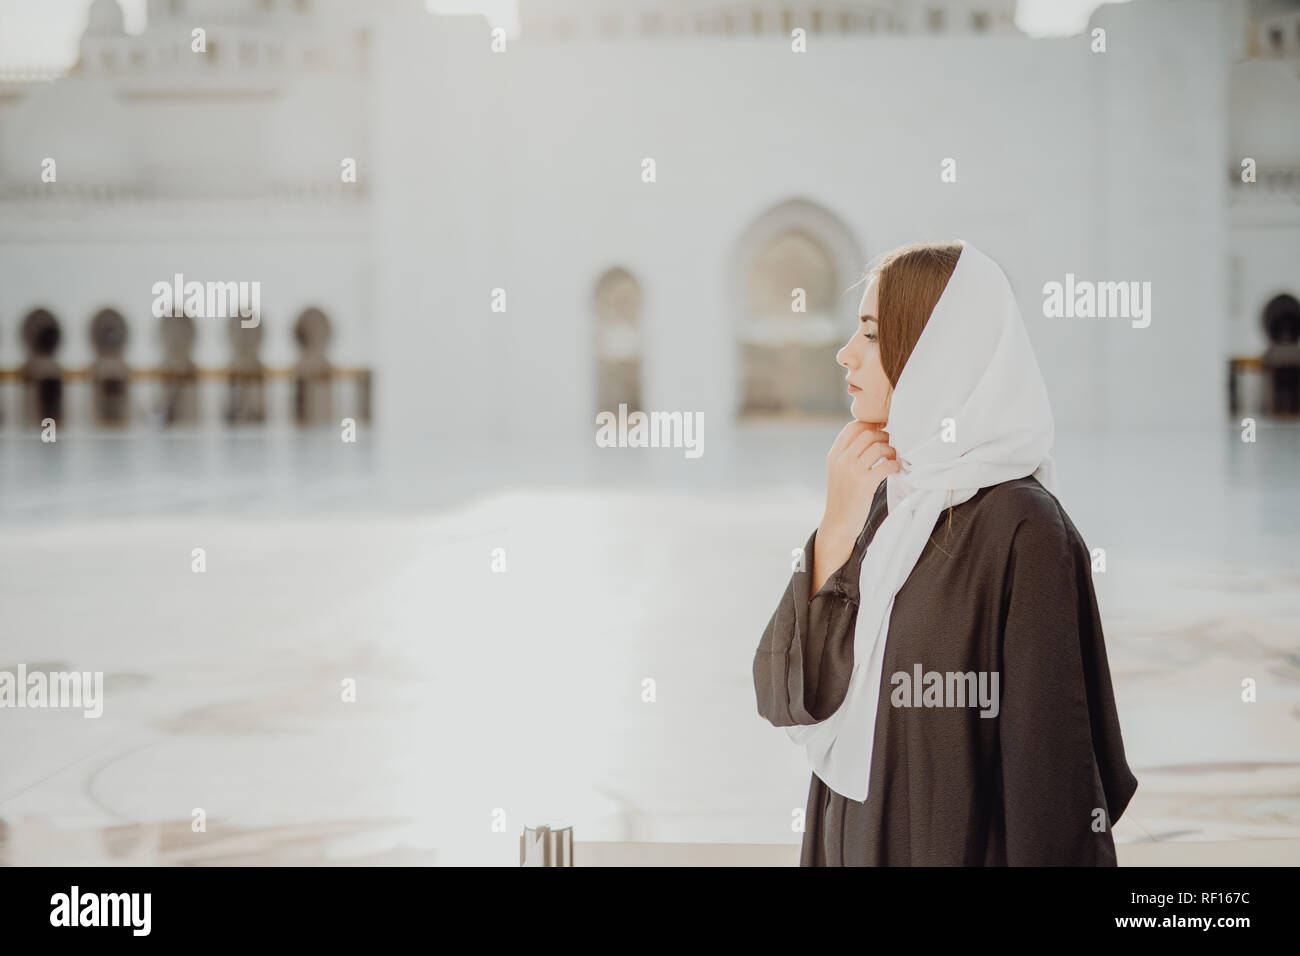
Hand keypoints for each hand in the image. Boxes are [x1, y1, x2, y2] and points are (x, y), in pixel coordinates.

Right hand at [819, 419, 898, 554]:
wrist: (838, 523)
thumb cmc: (843, 496)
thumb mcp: (838, 471)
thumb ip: (848, 453)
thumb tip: (871, 434)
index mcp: (833, 454)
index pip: (853, 427)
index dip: (870, 423)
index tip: (882, 428)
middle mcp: (841, 460)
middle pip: (868, 434)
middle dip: (884, 436)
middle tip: (890, 446)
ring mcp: (852, 471)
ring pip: (878, 447)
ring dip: (891, 451)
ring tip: (893, 459)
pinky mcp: (864, 484)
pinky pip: (886, 465)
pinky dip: (894, 465)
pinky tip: (894, 470)